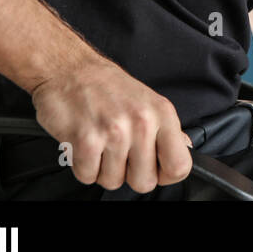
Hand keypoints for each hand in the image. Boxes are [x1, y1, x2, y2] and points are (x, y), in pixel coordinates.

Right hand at [31, 56, 193, 193]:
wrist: (69, 69)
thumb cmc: (106, 85)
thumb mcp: (148, 100)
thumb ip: (167, 129)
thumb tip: (184, 148)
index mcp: (161, 113)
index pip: (179, 166)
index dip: (166, 174)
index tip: (156, 169)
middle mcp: (141, 123)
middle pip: (145, 182)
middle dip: (130, 174)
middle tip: (119, 153)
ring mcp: (114, 132)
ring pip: (113, 182)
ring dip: (103, 169)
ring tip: (100, 143)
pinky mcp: (85, 141)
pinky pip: (87, 176)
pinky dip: (82, 166)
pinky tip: (84, 144)